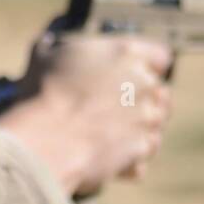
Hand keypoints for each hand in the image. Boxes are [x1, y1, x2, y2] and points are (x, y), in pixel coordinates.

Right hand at [0, 30, 174, 198]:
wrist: (47, 139)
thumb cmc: (43, 93)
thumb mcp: (42, 57)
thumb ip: (53, 47)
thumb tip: (47, 44)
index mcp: (126, 53)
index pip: (160, 55)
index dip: (149, 65)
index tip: (133, 72)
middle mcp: (144, 84)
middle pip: (161, 92)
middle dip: (145, 100)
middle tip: (118, 107)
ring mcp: (146, 118)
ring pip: (157, 124)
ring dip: (141, 129)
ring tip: (113, 134)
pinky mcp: (141, 149)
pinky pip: (143, 155)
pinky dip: (131, 160)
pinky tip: (110, 159)